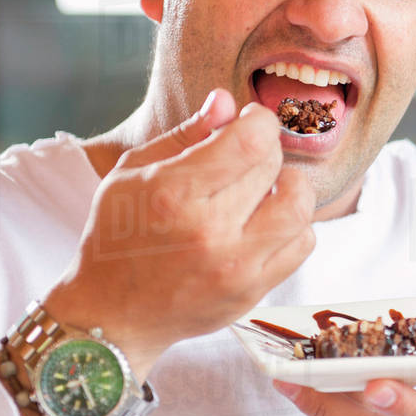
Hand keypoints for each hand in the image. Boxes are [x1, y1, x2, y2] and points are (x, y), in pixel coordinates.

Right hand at [46, 88, 315, 376]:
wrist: (113, 315)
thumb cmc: (119, 235)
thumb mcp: (133, 173)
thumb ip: (186, 134)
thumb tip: (227, 100)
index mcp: (174, 193)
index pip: (251, 141)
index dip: (260, 120)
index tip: (249, 121)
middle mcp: (209, 231)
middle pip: (274, 167)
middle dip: (266, 150)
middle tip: (247, 156)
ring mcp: (236, 266)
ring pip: (300, 206)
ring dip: (289, 187)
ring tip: (264, 188)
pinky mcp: (253, 291)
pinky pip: (302, 243)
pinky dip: (294, 225)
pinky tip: (266, 221)